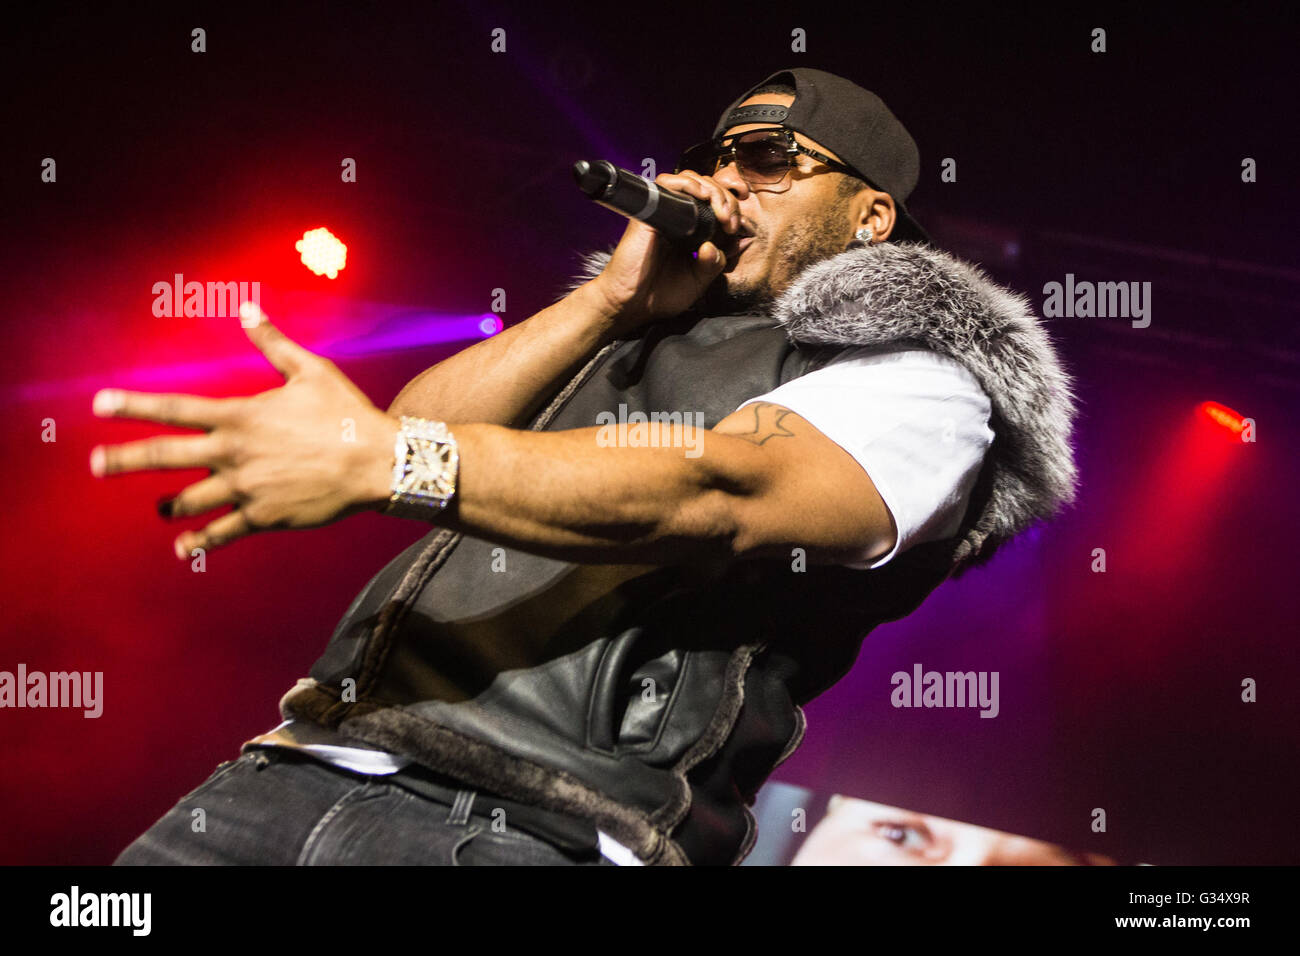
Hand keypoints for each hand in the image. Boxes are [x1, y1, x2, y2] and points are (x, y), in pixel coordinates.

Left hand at [89, 305, 399, 558]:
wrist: (377, 463)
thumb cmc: (346, 413)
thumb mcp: (310, 371)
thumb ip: (273, 344)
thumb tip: (247, 310)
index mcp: (240, 415)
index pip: (174, 408)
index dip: (133, 406)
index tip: (99, 405)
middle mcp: (234, 453)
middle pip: (166, 456)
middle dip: (125, 459)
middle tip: (94, 465)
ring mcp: (246, 488)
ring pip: (190, 499)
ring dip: (169, 505)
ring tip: (158, 509)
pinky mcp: (264, 516)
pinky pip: (223, 532)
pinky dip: (201, 541)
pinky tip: (183, 548)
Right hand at [588, 171, 746, 331]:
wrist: (633, 304)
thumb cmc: (661, 295)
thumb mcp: (699, 281)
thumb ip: (715, 263)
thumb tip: (728, 242)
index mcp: (691, 230)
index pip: (714, 203)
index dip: (731, 206)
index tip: (736, 227)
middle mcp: (678, 217)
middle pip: (707, 187)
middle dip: (727, 199)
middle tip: (731, 223)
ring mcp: (664, 212)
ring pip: (691, 180)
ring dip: (713, 190)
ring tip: (722, 213)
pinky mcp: (650, 211)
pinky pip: (667, 183)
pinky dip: (688, 183)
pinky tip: (703, 196)